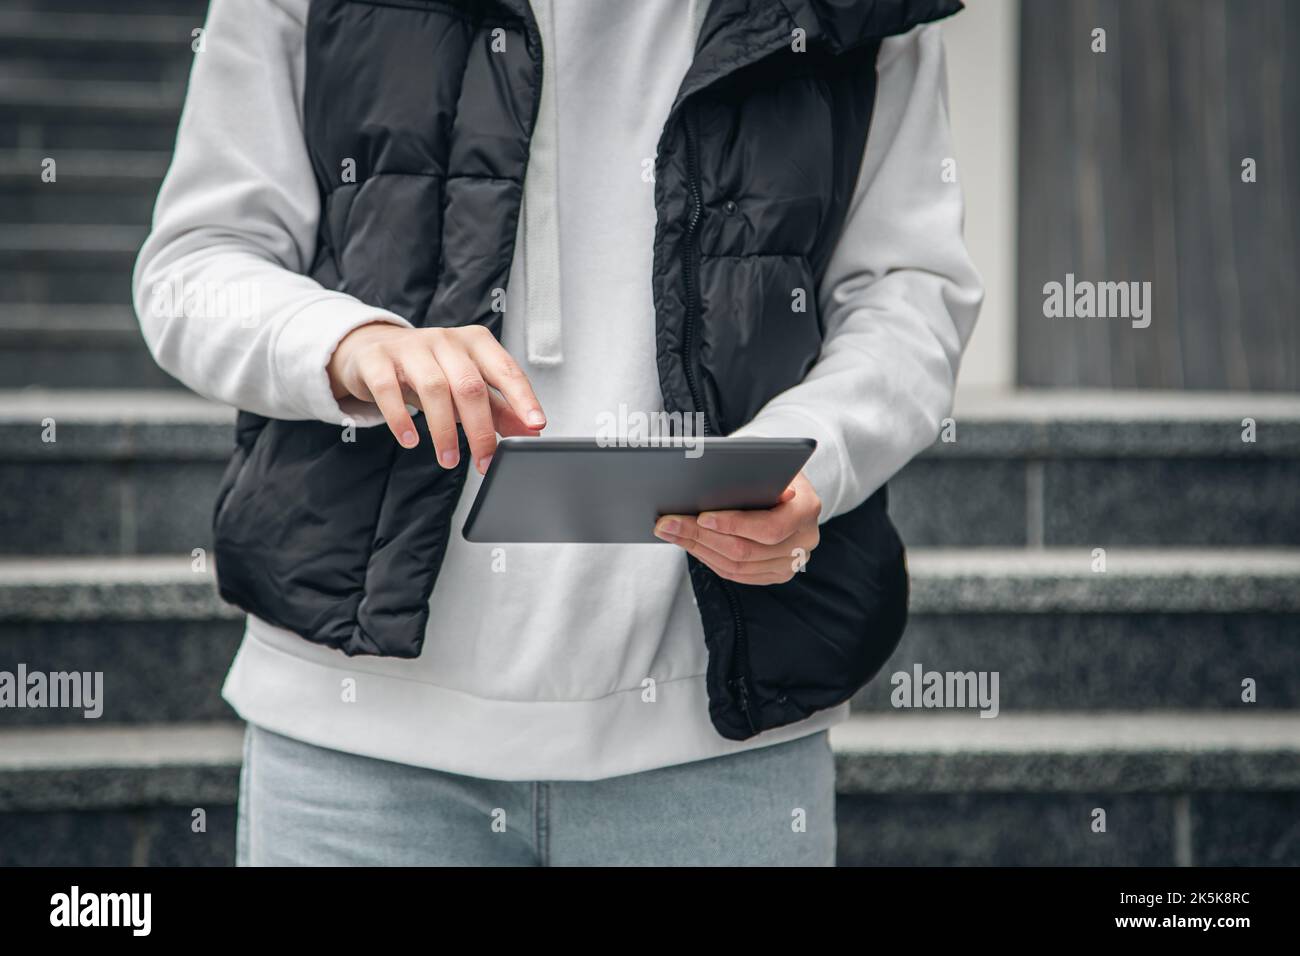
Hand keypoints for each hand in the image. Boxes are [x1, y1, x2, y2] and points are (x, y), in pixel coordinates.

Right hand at [327, 322, 544, 472]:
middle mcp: (445, 340)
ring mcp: (410, 347)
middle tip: (484, 461)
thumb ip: (499, 407)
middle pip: (470, 385)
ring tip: (449, 459)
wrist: (373, 351)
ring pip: (434, 388)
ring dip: (443, 431)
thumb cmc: (430, 369)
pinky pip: (389, 389)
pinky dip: (400, 418)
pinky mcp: (377, 359)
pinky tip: (410, 441)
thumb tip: (531, 431)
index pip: (505, 370)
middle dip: (480, 429)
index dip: (522, 398)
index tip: (536, 424)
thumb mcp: (467, 385)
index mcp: (475, 343)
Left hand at [653, 471, 820, 584]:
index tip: (701, 516)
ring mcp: (792, 562)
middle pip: (747, 551)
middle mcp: (805, 540)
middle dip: (702, 537)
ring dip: (698, 549)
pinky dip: (709, 558)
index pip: (769, 528)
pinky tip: (687, 543)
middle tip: (668, 523)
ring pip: (738, 566)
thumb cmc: (772, 468)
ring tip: (670, 532)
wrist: (789, 485)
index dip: (733, 524)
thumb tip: (705, 483)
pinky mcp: (776, 573)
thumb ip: (745, 472)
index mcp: (808, 508)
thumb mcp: (765, 461)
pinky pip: (738, 574)